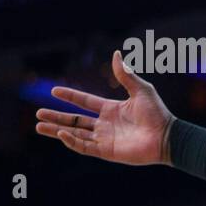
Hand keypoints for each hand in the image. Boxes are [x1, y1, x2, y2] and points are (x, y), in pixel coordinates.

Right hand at [35, 50, 173, 164]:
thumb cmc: (157, 113)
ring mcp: (105, 138)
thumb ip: (125, 75)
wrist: (167, 136)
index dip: (69, 97)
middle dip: (56, 117)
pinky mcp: (107, 151)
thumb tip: (116, 54)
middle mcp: (106, 124)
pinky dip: (71, 141)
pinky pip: (85, 147)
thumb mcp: (141, 90)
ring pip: (75, 134)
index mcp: (111, 109)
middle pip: (75, 120)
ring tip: (38, 126)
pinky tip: (61, 133)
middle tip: (38, 114)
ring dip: (57, 130)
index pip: (85, 102)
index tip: (53, 91)